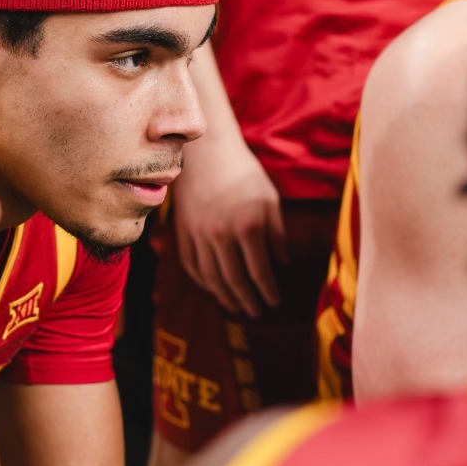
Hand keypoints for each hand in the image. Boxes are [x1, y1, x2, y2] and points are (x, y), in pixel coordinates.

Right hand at [170, 128, 286, 317]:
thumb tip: (283, 265)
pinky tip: (214, 288)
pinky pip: (192, 265)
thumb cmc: (244, 174)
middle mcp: (221, 235)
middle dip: (248, 301)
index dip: (269, 291)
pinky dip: (203, 282)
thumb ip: (278, 234)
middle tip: (257, 312)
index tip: (275, 302)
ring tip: (236, 307)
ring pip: (211, 278)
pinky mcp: (183, 232)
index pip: (260, 271)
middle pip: (234, 281)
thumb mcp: (270, 200)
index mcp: (248, 226)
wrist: (206, 153)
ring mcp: (198, 235)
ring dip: (225, 297)